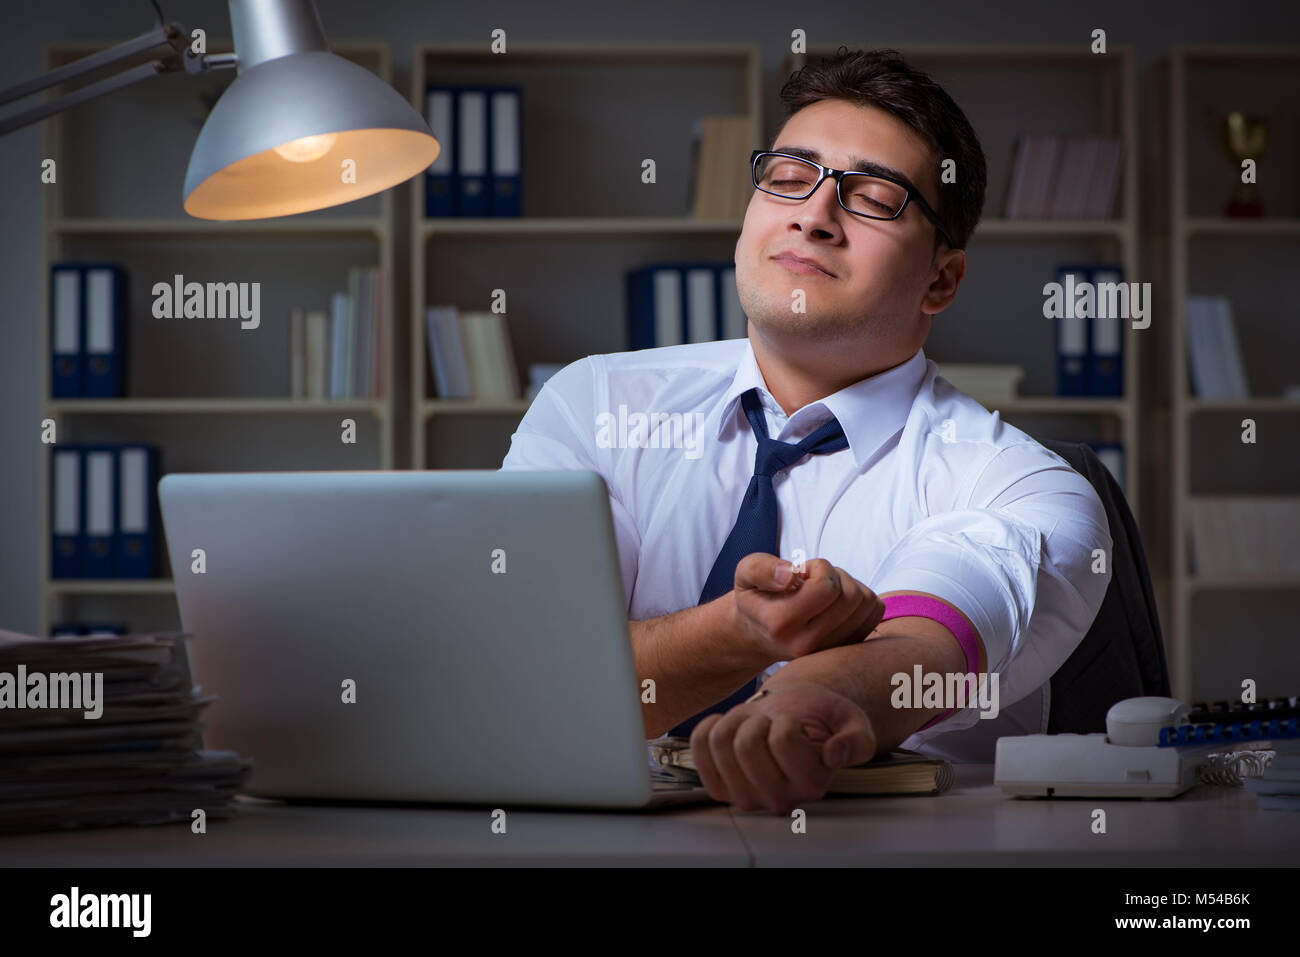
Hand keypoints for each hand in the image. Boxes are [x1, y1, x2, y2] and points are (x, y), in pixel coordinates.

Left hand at [691, 680, 876, 813]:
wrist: (794, 718)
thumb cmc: (821, 719)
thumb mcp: (852, 720)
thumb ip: (857, 739)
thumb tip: (835, 755)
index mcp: (812, 785)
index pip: (782, 740)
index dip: (787, 720)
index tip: (796, 725)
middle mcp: (778, 800)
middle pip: (746, 744)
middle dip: (758, 719)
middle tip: (772, 723)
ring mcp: (745, 797)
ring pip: (720, 742)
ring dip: (736, 720)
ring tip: (756, 726)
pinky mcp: (719, 787)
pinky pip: (699, 745)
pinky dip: (712, 724)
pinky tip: (734, 727)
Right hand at [729, 553, 884, 662]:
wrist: (760, 633)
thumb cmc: (756, 598)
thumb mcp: (745, 574)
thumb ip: (762, 569)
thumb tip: (791, 575)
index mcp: (780, 625)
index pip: (825, 588)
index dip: (819, 568)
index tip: (802, 572)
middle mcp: (807, 645)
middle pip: (850, 595)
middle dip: (835, 575)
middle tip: (812, 580)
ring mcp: (830, 651)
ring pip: (866, 602)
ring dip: (848, 585)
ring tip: (822, 591)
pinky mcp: (848, 649)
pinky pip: (875, 611)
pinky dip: (861, 597)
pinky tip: (836, 602)